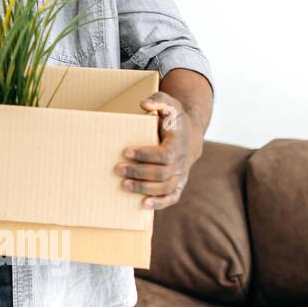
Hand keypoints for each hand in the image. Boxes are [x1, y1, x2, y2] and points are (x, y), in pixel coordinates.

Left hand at [114, 92, 202, 208]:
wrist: (190, 136)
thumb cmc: (175, 120)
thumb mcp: (170, 105)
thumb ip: (158, 101)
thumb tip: (144, 105)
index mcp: (178, 145)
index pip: (163, 155)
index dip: (145, 155)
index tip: (125, 152)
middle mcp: (181, 163)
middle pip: (161, 174)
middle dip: (139, 173)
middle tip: (117, 169)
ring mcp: (181, 176)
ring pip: (165, 188)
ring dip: (144, 189)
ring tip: (123, 185)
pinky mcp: (178, 185)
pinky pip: (172, 198)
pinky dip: (160, 203)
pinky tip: (143, 205)